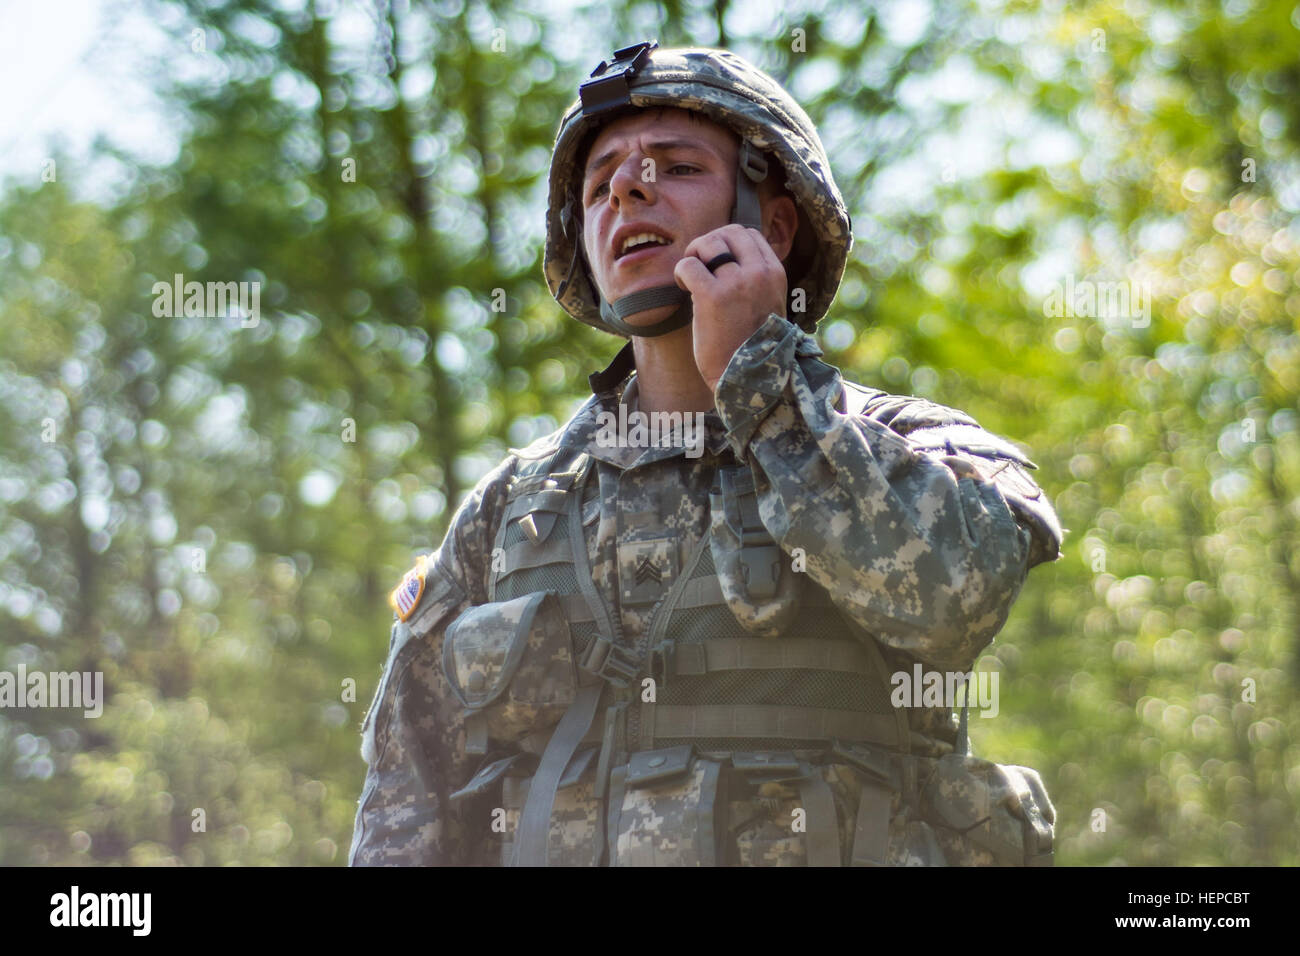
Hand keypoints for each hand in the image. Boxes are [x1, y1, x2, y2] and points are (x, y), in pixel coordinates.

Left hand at [673, 224, 786, 391]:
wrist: (747, 380)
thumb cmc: (752, 347)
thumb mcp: (767, 305)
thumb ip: (755, 280)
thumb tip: (724, 258)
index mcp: (775, 274)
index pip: (749, 234)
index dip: (727, 243)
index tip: (716, 263)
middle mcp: (760, 273)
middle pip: (729, 232)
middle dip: (709, 244)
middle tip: (699, 267)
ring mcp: (737, 283)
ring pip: (709, 243)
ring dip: (694, 256)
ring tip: (691, 279)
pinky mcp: (713, 296)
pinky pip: (689, 264)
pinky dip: (681, 273)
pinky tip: (684, 289)